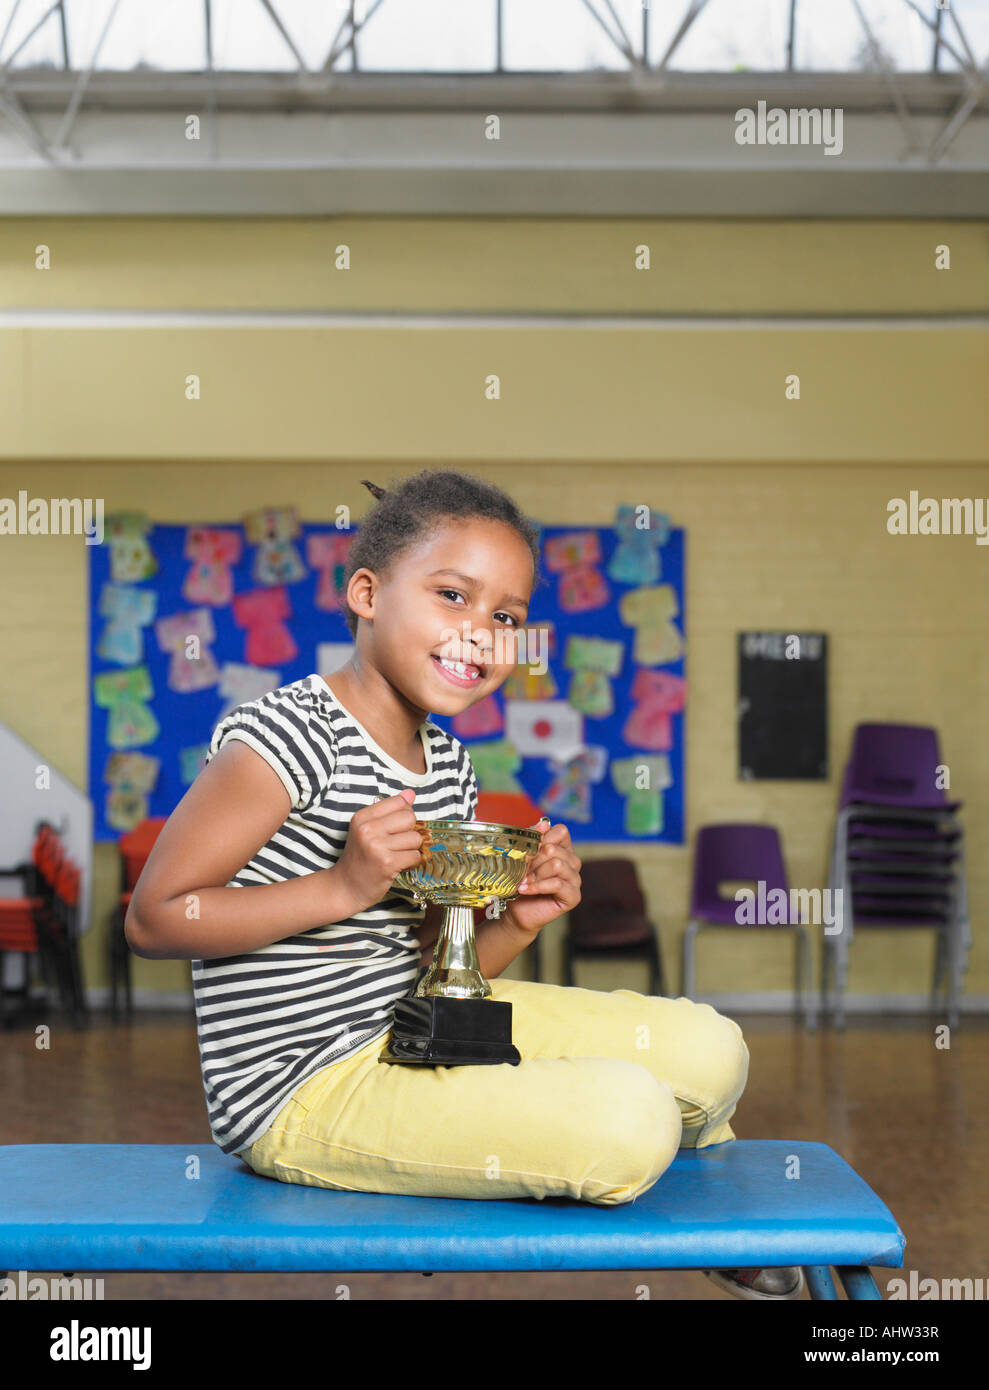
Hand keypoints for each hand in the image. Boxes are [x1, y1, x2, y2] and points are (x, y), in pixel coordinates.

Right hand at [333, 789, 423, 915]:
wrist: (346, 887)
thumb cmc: (360, 857)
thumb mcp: (368, 829)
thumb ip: (390, 810)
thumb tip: (411, 793)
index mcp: (362, 817)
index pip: (399, 802)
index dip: (403, 815)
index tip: (395, 829)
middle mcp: (368, 829)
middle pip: (410, 817)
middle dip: (409, 832)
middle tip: (396, 844)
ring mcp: (377, 846)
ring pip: (415, 838)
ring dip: (410, 850)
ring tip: (395, 856)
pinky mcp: (387, 864)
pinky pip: (415, 856)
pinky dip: (411, 862)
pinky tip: (398, 866)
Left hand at [502, 817, 581, 936]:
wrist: (516, 910)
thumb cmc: (520, 882)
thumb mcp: (524, 855)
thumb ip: (533, 838)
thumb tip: (544, 824)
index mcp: (563, 849)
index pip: (561, 832)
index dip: (541, 840)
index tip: (527, 853)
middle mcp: (572, 862)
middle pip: (554, 849)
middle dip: (534, 861)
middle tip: (523, 872)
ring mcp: (575, 879)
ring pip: (557, 864)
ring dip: (535, 874)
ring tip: (524, 882)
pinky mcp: (573, 896)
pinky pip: (557, 883)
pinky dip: (538, 886)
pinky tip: (526, 890)